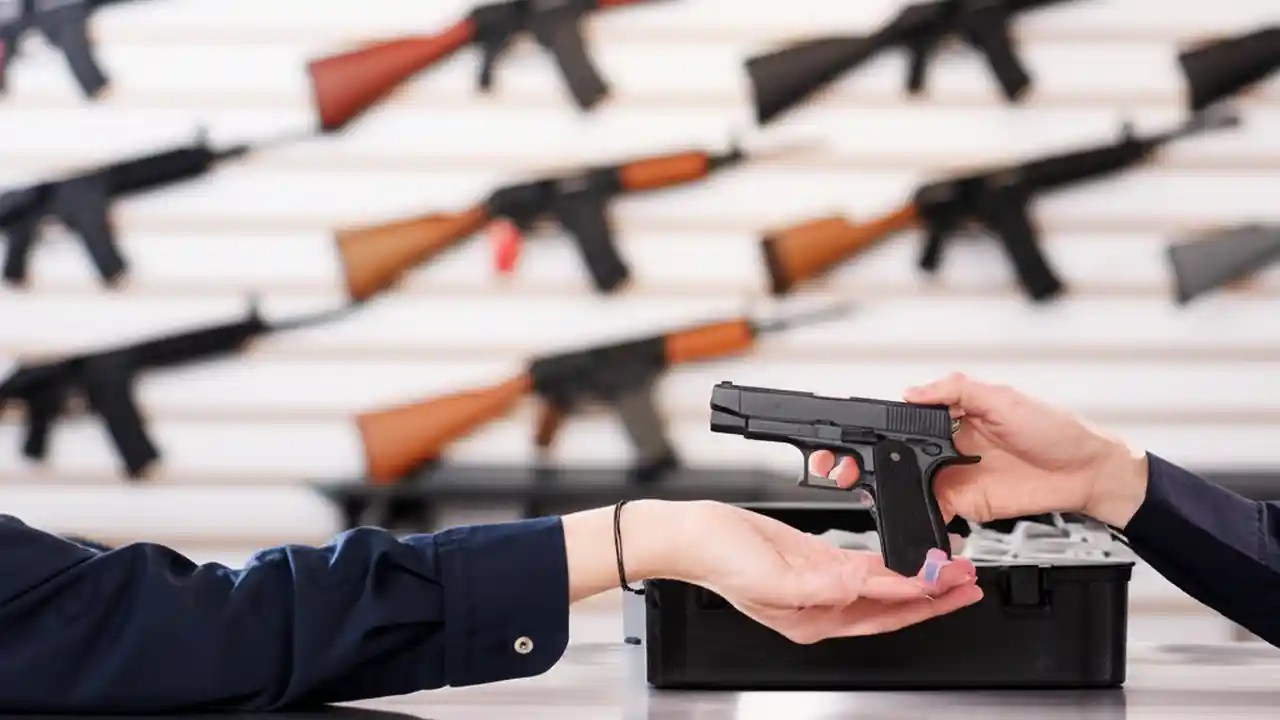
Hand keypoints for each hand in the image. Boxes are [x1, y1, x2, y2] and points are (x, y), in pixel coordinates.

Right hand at [564, 501, 982, 644]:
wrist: (686, 535)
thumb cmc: (716, 558)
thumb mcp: (773, 574)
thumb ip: (822, 583)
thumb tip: (865, 583)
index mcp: (813, 619)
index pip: (882, 609)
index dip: (921, 596)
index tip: (950, 581)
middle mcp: (819, 608)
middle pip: (890, 606)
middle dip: (932, 594)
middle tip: (968, 580)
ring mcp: (815, 586)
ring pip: (880, 587)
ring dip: (916, 577)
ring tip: (948, 567)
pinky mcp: (810, 561)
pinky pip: (860, 567)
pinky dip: (887, 563)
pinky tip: (903, 556)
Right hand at [809, 373, 1149, 527]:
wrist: (1088, 472)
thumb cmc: (1056, 428)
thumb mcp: (1005, 397)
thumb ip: (957, 390)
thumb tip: (914, 390)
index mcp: (953, 415)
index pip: (903, 419)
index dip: (876, 429)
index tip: (852, 436)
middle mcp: (947, 447)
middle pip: (896, 456)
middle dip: (866, 464)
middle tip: (844, 470)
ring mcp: (954, 477)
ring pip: (907, 486)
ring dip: (885, 490)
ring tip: (865, 492)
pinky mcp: (966, 505)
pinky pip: (932, 513)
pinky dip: (915, 516)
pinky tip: (902, 514)